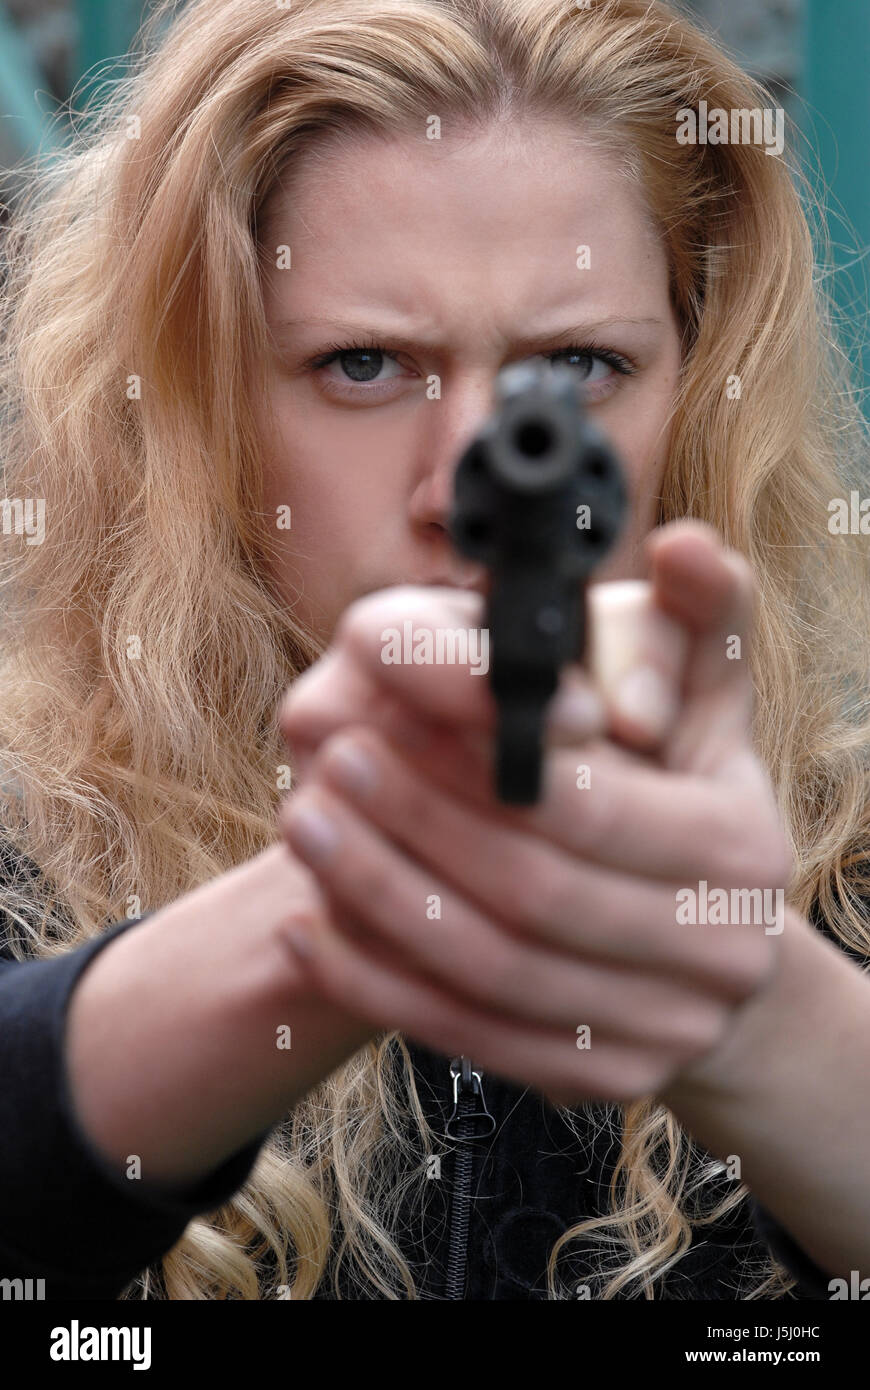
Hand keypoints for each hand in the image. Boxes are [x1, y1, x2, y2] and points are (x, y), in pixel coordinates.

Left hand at [276, 521, 793, 1107]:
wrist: (706, 950)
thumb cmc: (686, 796)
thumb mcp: (703, 699)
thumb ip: (695, 618)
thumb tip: (684, 545)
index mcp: (739, 849)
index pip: (595, 806)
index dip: (489, 760)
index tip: (398, 707)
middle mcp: (713, 954)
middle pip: (534, 893)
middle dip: (420, 823)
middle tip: (330, 760)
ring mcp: (656, 1033)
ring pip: (489, 971)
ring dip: (379, 897)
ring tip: (301, 823)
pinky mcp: (593, 1082)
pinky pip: (466, 1037)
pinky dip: (378, 983)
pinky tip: (308, 927)